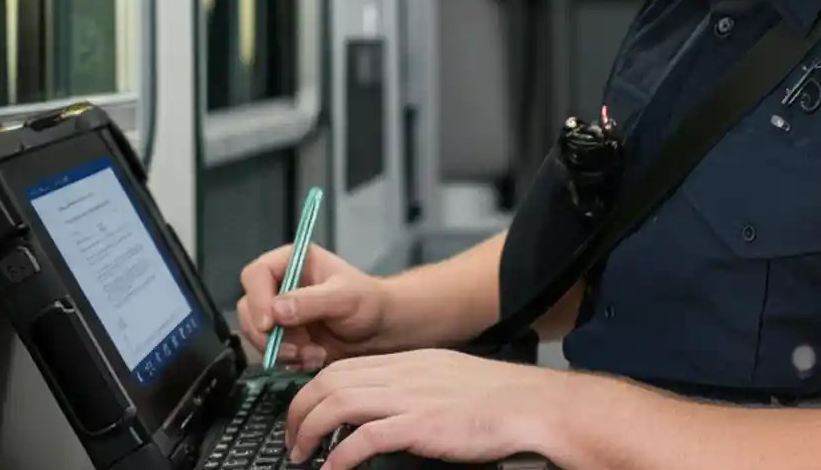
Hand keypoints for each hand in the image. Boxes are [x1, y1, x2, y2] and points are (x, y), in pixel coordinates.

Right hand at [236, 243, 389, 369]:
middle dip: (268, 333)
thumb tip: (276, 311)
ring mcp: (279, 313)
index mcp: (291, 262)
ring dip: (280, 350)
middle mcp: (279, 285)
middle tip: (294, 349)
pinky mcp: (283, 337)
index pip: (256, 274)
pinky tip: (313, 359)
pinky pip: (270, 351)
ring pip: (256, 333)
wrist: (381, 331)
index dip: (257, 298)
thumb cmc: (368, 302)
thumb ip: (311, 302)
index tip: (269, 324)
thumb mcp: (344, 297)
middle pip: (249, 307)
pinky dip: (288, 360)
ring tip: (312, 354)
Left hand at [284, 349, 563, 467]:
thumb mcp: (445, 378)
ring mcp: (410, 397)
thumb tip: (385, 407)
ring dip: (309, 430)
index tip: (303, 416)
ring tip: (301, 455)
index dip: (313, 392)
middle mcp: (402, 373)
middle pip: (330, 381)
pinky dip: (341, 454)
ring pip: (338, 403)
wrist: (528, 404)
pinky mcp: (420, 425)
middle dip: (299, 411)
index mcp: (407, 361)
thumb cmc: (496, 398)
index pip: (343, 367)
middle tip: (291, 440)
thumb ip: (412, 387)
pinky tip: (333, 469)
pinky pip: (366, 436)